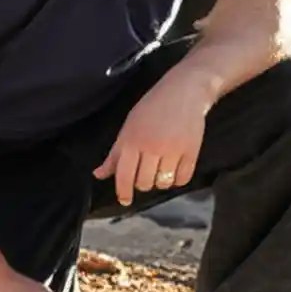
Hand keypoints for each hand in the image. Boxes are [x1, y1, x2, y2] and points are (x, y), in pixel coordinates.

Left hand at [92, 71, 211, 205]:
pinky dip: (177, 179)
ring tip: (162, 169)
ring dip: (161, 181)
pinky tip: (175, 170)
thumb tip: (99, 174)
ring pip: (163, 183)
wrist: (185, 91)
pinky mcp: (191, 152)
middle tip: (147, 173)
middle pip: (144, 183)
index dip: (123, 192)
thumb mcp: (128, 127)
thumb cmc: (152, 108)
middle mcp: (151, 147)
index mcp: (132, 141)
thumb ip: (115, 154)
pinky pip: (182, 179)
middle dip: (143, 183)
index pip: (124, 175)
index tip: (125, 200)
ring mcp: (172, 150)